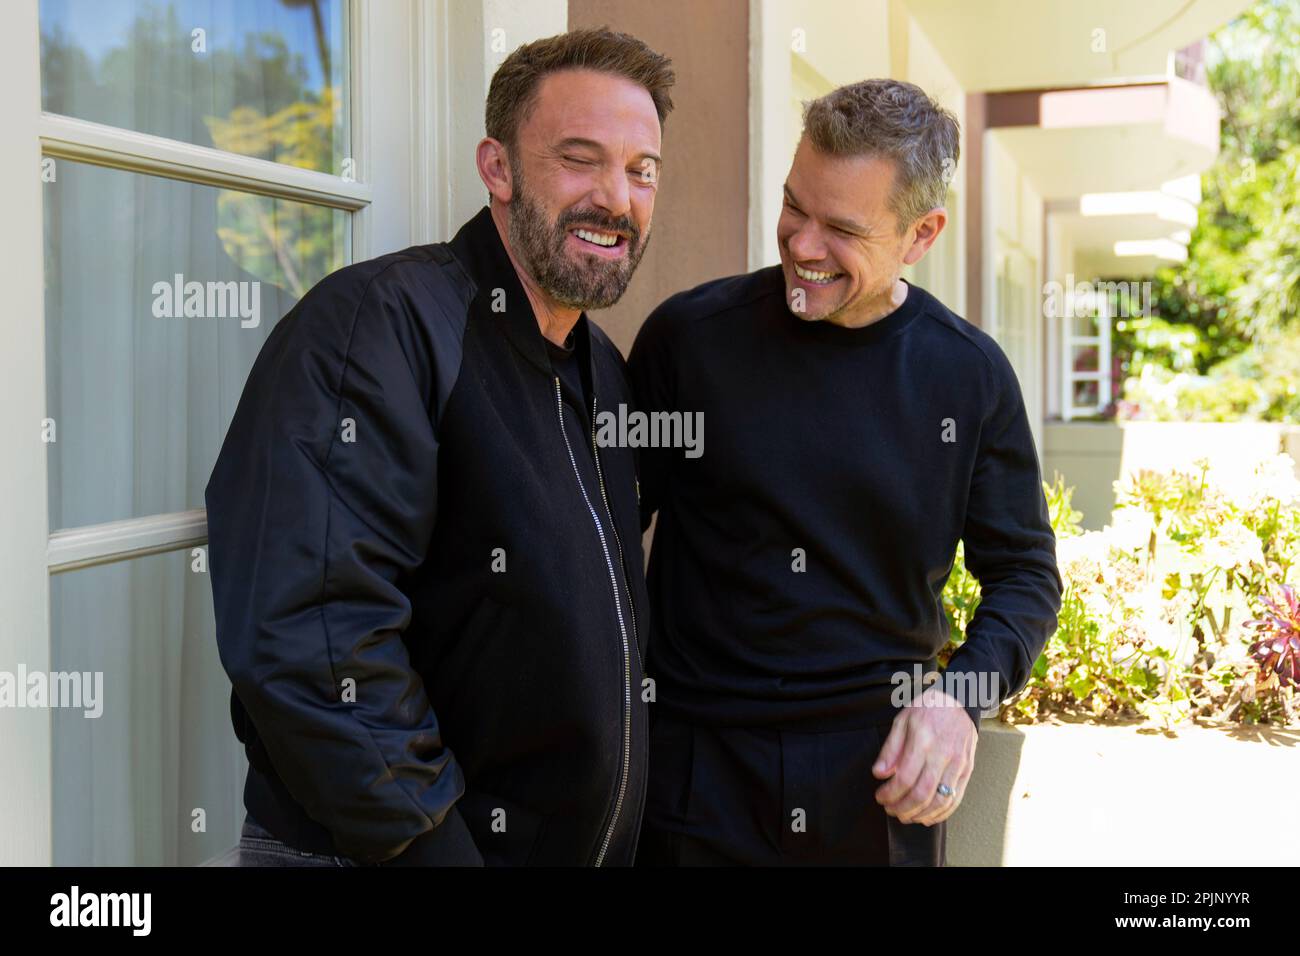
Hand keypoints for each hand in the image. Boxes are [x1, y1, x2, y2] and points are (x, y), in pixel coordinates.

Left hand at [871, 682, 976, 825]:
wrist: (959, 700)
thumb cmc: (928, 709)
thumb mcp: (902, 720)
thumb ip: (890, 748)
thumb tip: (880, 773)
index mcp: (923, 740)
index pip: (905, 778)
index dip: (890, 793)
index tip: (880, 797)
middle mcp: (942, 754)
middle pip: (922, 793)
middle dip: (903, 808)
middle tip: (890, 810)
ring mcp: (958, 764)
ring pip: (940, 800)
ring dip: (920, 814)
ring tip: (906, 815)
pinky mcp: (967, 770)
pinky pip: (956, 798)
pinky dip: (941, 813)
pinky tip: (927, 815)